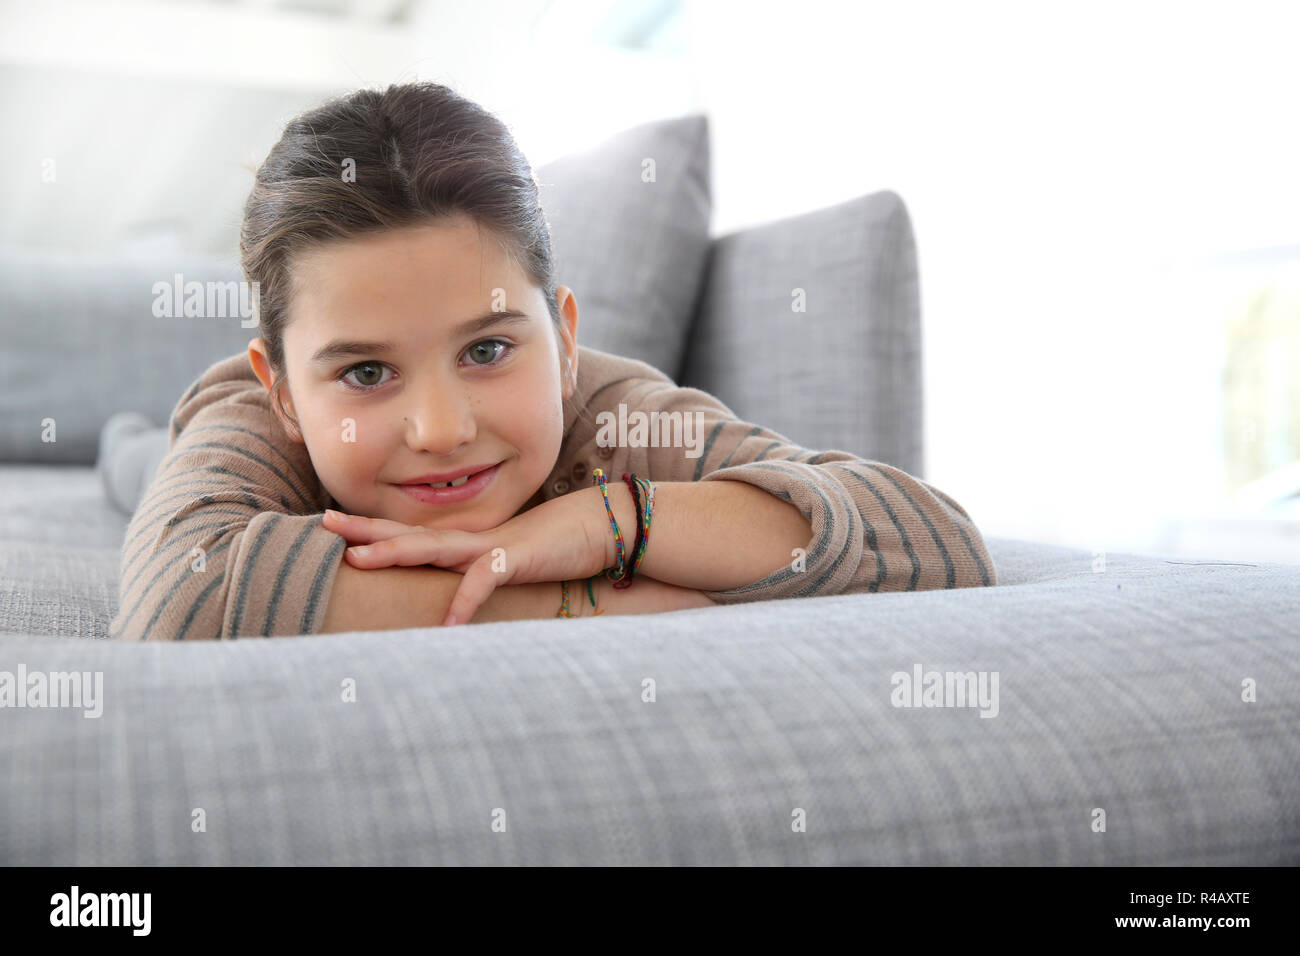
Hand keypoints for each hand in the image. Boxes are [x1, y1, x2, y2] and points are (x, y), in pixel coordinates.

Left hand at [321, 488, 612, 626]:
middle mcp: (472, 541)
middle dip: (366, 530)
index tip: (337, 527)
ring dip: (395, 552)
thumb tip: (462, 596)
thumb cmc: (558, 547)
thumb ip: (484, 577)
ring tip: (358, 559)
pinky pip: (485, 580)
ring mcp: (492, 547)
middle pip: (410, 534)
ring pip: (434, 547)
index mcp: (467, 544)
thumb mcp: (512, 565)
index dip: (375, 532)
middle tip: (325, 522)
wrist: (603, 526)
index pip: (412, 536)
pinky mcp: (518, 559)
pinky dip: (465, 602)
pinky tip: (448, 626)